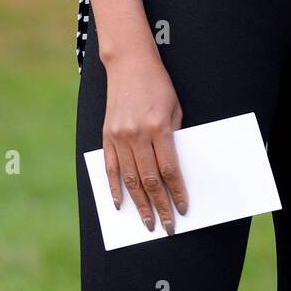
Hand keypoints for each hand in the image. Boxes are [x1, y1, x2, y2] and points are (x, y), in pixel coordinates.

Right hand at [101, 42, 188, 232]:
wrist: (129, 63)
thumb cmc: (158, 84)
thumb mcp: (174, 108)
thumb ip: (173, 137)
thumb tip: (173, 170)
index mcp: (158, 128)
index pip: (169, 170)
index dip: (177, 193)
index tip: (183, 209)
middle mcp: (136, 134)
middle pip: (150, 180)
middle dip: (159, 206)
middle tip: (166, 227)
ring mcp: (119, 136)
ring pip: (129, 179)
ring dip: (139, 204)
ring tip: (147, 222)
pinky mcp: (106, 135)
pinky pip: (110, 168)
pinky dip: (114, 188)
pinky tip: (121, 204)